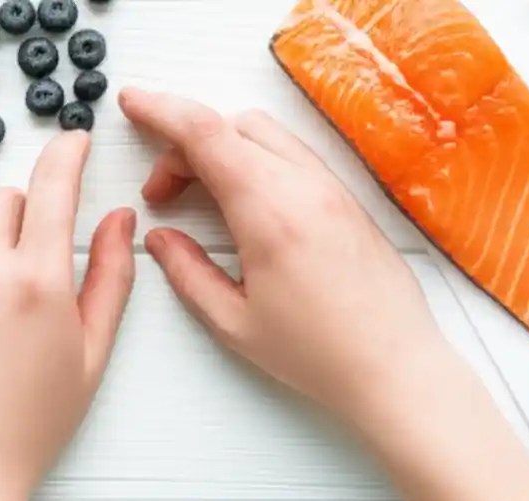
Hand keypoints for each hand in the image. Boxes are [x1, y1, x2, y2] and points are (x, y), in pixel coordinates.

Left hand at [0, 131, 135, 500]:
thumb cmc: (36, 421)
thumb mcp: (93, 351)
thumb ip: (110, 278)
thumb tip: (122, 222)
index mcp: (37, 279)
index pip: (52, 187)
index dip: (67, 153)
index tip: (77, 138)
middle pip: (9, 196)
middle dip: (37, 200)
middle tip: (60, 232)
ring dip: (5, 222)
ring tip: (28, 266)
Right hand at [120, 88, 453, 440]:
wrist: (396, 368)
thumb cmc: (322, 355)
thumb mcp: (235, 323)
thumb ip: (188, 273)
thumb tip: (159, 240)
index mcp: (269, 213)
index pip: (205, 133)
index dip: (160, 110)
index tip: (133, 104)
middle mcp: (304, 187)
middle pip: (231, 125)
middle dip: (184, 142)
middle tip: (162, 193)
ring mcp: (330, 188)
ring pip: (264, 134)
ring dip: (221, 149)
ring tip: (199, 197)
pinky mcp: (346, 199)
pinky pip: (291, 155)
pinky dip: (253, 159)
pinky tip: (241, 203)